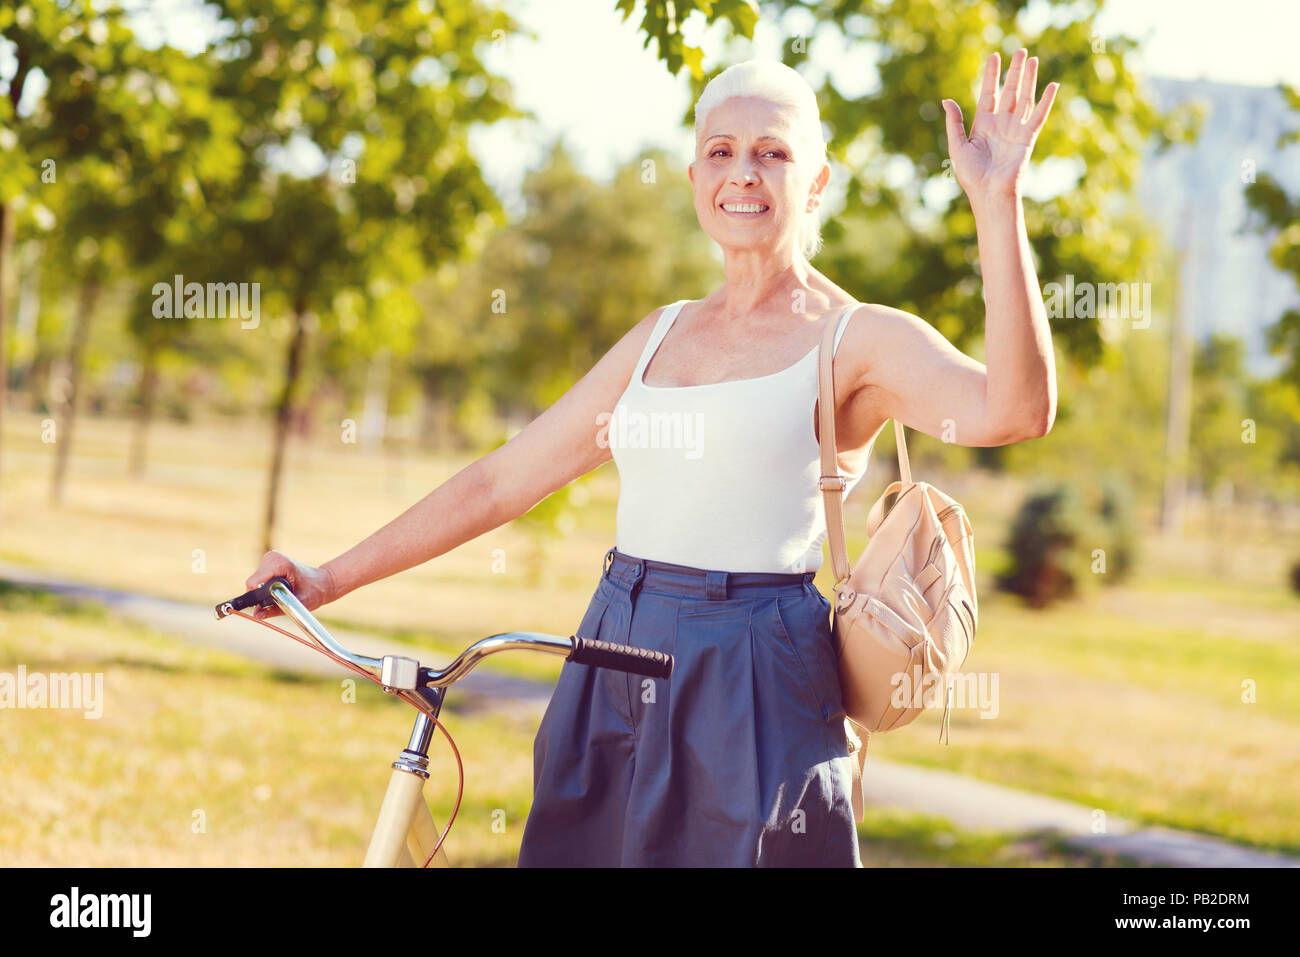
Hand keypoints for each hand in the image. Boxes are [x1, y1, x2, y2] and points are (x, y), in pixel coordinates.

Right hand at [243, 550, 337, 619]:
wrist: (323, 582)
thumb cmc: (314, 591)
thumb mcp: (297, 604)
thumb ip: (275, 610)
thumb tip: (256, 615)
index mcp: (279, 564)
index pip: (253, 583)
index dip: (258, 597)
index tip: (269, 602)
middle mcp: (271, 558)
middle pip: (252, 584)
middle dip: (262, 596)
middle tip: (281, 598)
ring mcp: (269, 559)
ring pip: (254, 583)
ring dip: (264, 593)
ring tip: (283, 593)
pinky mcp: (268, 563)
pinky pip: (258, 581)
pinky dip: (265, 589)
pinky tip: (280, 589)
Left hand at [941, 48, 1058, 202]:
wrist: (988, 193)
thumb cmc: (971, 175)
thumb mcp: (957, 146)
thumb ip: (954, 123)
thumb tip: (946, 100)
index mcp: (983, 124)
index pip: (988, 93)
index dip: (991, 75)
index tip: (994, 57)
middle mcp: (1000, 124)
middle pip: (1009, 91)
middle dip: (1013, 71)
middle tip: (1019, 50)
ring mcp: (1015, 129)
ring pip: (1024, 98)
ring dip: (1028, 79)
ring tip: (1032, 59)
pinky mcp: (1028, 138)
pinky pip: (1038, 116)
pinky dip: (1046, 101)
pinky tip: (1052, 85)